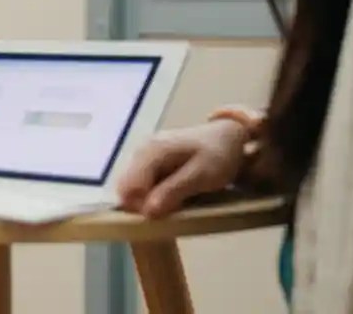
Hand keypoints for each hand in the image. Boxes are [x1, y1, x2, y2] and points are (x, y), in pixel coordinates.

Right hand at [116, 120, 249, 217]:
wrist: (226, 136)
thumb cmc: (218, 155)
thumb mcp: (201, 175)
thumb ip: (174, 190)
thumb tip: (147, 212)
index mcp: (151, 151)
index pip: (128, 187)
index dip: (141, 208)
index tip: (163, 217)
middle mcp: (140, 150)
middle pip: (126, 188)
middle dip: (143, 206)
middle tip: (172, 211)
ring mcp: (142, 155)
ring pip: (132, 188)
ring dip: (148, 201)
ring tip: (175, 204)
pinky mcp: (148, 161)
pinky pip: (140, 184)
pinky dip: (152, 195)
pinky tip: (171, 196)